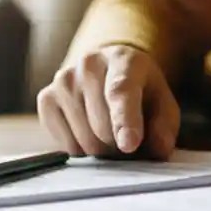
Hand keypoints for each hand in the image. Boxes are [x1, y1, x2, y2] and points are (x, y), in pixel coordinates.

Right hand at [36, 45, 180, 158]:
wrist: (107, 70)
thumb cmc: (140, 92)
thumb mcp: (162, 104)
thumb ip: (165, 126)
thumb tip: (160, 150)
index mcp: (124, 59)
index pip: (121, 91)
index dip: (125, 120)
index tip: (129, 145)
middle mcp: (89, 63)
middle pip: (101, 124)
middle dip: (118, 145)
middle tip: (126, 139)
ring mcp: (63, 79)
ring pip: (82, 138)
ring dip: (100, 149)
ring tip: (109, 134)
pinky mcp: (46, 98)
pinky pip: (64, 143)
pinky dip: (80, 149)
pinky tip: (89, 132)